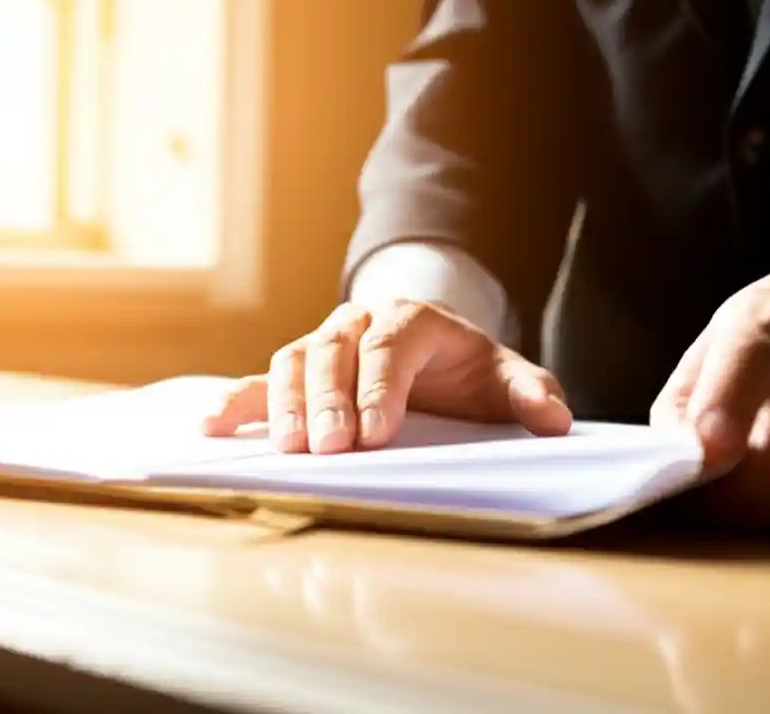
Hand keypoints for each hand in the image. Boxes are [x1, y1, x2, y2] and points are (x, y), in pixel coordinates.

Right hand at [203, 300, 571, 452]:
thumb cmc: (466, 370)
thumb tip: (557, 420)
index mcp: (413, 320)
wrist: (428, 343)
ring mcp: (323, 343)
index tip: (376, 434)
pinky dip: (235, 401)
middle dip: (330, 400)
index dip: (380, 388)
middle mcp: (360, 322)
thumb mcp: (504, 376)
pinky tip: (212, 425)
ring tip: (286, 447)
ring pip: (293, 359)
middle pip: (334, 351)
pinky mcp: (297, 371)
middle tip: (331, 449)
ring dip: (285, 403)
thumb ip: (530, 393)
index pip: (390, 346)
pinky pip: (258, 379)